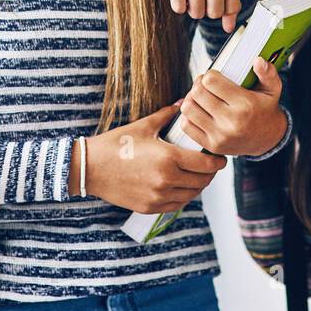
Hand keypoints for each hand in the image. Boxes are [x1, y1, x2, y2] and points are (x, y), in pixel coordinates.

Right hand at [72, 103, 227, 213]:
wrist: (90, 167)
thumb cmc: (116, 143)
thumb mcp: (143, 126)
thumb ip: (167, 115)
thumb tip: (184, 103)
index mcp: (169, 158)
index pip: (206, 164)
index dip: (217, 162)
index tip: (220, 158)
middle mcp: (167, 180)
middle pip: (202, 181)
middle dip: (209, 174)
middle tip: (210, 165)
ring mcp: (158, 196)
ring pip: (191, 195)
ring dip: (197, 186)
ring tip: (196, 176)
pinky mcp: (149, 207)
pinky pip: (176, 205)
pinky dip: (182, 196)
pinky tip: (180, 186)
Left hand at [176, 57, 285, 155]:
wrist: (267, 139)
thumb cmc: (265, 109)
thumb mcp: (272, 89)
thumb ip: (268, 73)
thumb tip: (258, 60)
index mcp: (245, 104)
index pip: (211, 81)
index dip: (209, 74)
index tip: (215, 76)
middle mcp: (231, 121)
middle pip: (197, 93)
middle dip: (198, 84)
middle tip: (205, 84)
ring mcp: (220, 136)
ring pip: (188, 108)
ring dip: (191, 99)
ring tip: (200, 97)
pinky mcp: (211, 145)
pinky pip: (186, 125)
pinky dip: (187, 116)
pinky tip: (198, 111)